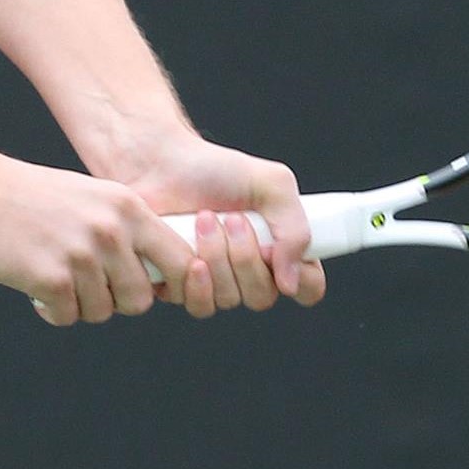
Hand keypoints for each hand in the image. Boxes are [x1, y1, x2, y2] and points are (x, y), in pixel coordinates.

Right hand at [0, 152, 196, 325]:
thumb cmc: (30, 195)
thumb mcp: (92, 197)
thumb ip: (126, 229)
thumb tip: (157, 276)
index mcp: (127, 207)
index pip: (182, 261)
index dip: (171, 284)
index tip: (147, 287)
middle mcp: (111, 230)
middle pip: (140, 299)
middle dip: (116, 301)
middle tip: (87, 286)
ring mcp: (81, 255)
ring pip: (103, 311)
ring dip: (80, 305)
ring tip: (57, 280)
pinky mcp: (51, 278)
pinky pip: (68, 317)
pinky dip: (52, 310)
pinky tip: (35, 288)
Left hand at [119, 135, 328, 316]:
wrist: (159, 163)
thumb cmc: (215, 169)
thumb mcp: (272, 183)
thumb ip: (295, 228)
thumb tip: (291, 282)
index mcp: (280, 248)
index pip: (308, 287)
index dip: (302, 280)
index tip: (279, 251)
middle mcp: (250, 271)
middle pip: (263, 297)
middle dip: (246, 258)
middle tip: (232, 218)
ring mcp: (216, 282)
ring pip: (230, 300)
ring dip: (218, 259)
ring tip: (203, 219)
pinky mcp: (182, 286)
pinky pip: (200, 305)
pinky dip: (196, 281)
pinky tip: (188, 253)